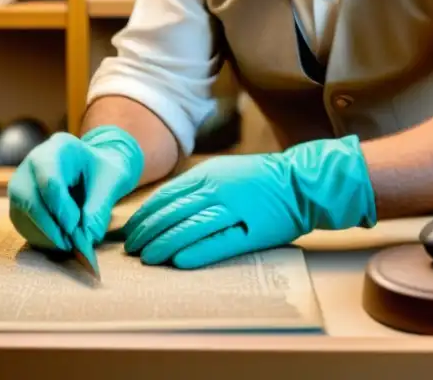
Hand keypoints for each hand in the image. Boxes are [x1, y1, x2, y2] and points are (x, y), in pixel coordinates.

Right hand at [7, 125, 144, 251]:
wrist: (95, 169)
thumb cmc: (105, 171)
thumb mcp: (112, 182)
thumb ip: (100, 207)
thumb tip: (88, 236)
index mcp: (59, 147)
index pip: (49, 178)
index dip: (60, 208)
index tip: (75, 228)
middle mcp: (32, 162)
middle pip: (28, 196)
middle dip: (49, 225)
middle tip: (72, 244)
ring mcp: (22, 181)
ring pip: (21, 212)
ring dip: (45, 234)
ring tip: (69, 245)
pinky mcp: (20, 202)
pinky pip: (23, 223)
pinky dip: (41, 237)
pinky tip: (61, 242)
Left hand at [121, 135, 376, 268]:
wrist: (300, 183)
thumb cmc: (262, 180)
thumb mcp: (226, 171)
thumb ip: (198, 185)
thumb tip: (166, 205)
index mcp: (209, 175)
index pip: (166, 196)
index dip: (146, 214)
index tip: (131, 230)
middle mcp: (217, 189)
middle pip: (172, 212)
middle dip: (148, 232)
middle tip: (132, 249)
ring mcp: (234, 210)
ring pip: (190, 227)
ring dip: (165, 244)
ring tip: (149, 258)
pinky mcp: (250, 232)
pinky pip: (218, 243)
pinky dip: (196, 252)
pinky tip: (179, 261)